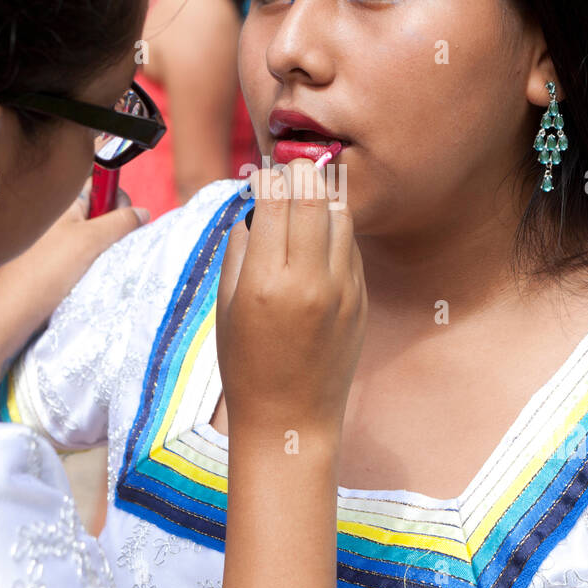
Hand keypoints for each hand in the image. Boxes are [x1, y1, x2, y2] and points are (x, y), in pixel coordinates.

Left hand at [0, 181, 146, 410]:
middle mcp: (57, 216)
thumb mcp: (91, 240)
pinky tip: (86, 278)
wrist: (13, 312)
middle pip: (100, 211)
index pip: (100, 183)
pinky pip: (82, 255)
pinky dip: (90, 264)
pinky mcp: (52, 262)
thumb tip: (143, 212)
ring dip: (103, 250)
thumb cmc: (48, 271)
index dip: (117, 198)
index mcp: (62, 201)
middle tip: (108, 248)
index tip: (122, 221)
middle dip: (113, 228)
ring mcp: (54, 240)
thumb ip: (121, 221)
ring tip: (96, 267)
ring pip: (93, 236)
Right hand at [215, 160, 366, 445]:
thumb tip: (252, 208)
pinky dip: (336, 229)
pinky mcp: (361, 300)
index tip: (262, 172)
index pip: (275, 202)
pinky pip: (351, 247)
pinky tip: (319, 232)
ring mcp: (342, 290)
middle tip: (289, 167)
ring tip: (306, 193)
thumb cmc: (246, 367)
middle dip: (301, 172)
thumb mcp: (226, 307)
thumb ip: (239, 251)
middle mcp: (309, 280)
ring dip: (323, 196)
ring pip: (341, 216)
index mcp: (266, 282)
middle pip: (315, 197)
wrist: (291, 420)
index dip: (268, 177)